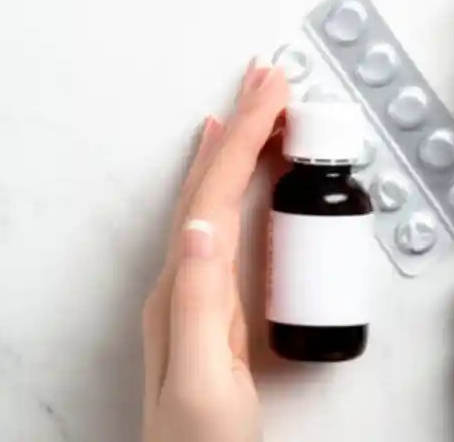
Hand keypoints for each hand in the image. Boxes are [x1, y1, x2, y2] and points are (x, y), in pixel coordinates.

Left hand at [142, 64, 288, 441]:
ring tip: (254, 110)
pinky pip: (228, 228)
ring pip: (216, 200)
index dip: (243, 136)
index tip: (269, 89)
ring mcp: (197, 296)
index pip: (214, 193)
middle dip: (241, 125)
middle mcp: (183, 282)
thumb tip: (200, 223)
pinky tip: (239, 187)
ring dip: (237, 149)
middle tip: (266, 76)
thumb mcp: (206, 376)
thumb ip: (199, 301)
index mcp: (183, 288)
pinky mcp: (217, 313)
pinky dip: (236, 191)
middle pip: (211, 184)